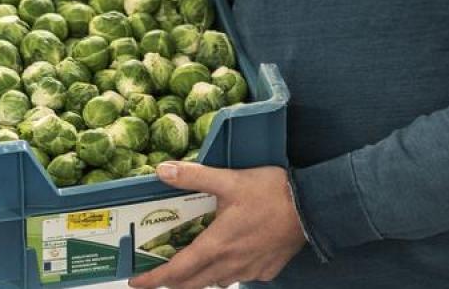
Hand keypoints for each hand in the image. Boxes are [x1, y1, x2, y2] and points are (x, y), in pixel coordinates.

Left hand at [127, 162, 306, 288]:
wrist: (313, 207)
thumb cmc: (271, 193)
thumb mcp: (230, 180)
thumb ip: (194, 177)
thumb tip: (162, 171)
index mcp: (217, 245)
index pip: (177, 270)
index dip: (154, 279)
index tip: (135, 282)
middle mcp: (230, 264)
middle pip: (192, 284)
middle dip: (172, 282)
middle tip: (158, 276)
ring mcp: (250, 270)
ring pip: (216, 282)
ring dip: (200, 278)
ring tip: (194, 264)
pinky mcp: (267, 271)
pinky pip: (240, 277)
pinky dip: (229, 271)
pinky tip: (232, 257)